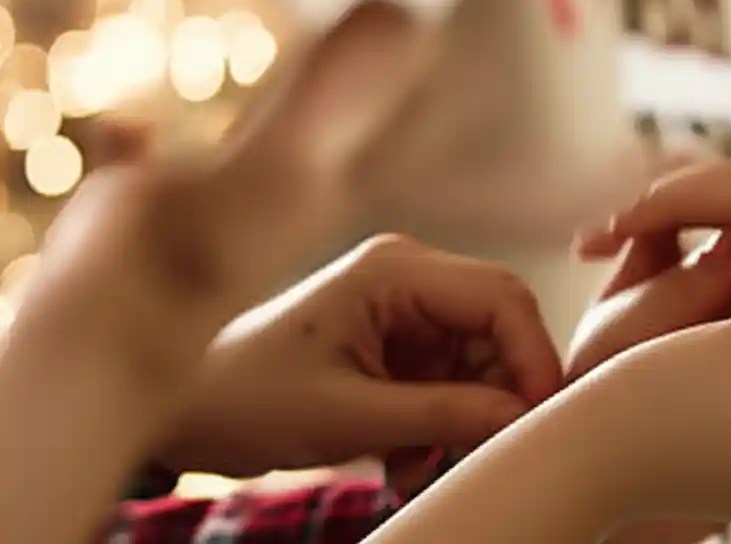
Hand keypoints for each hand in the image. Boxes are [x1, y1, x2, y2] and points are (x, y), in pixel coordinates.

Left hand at [156, 234, 561, 496]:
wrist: (191, 412)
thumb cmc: (250, 398)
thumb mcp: (348, 415)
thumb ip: (440, 413)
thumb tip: (519, 415)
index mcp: (393, 269)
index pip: (498, 296)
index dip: (531, 353)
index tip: (538, 411)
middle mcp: (408, 276)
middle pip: (498, 324)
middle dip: (500, 389)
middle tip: (488, 447)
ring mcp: (406, 308)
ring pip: (482, 358)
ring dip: (468, 415)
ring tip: (421, 463)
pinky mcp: (401, 341)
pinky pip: (454, 378)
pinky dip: (444, 421)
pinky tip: (405, 458)